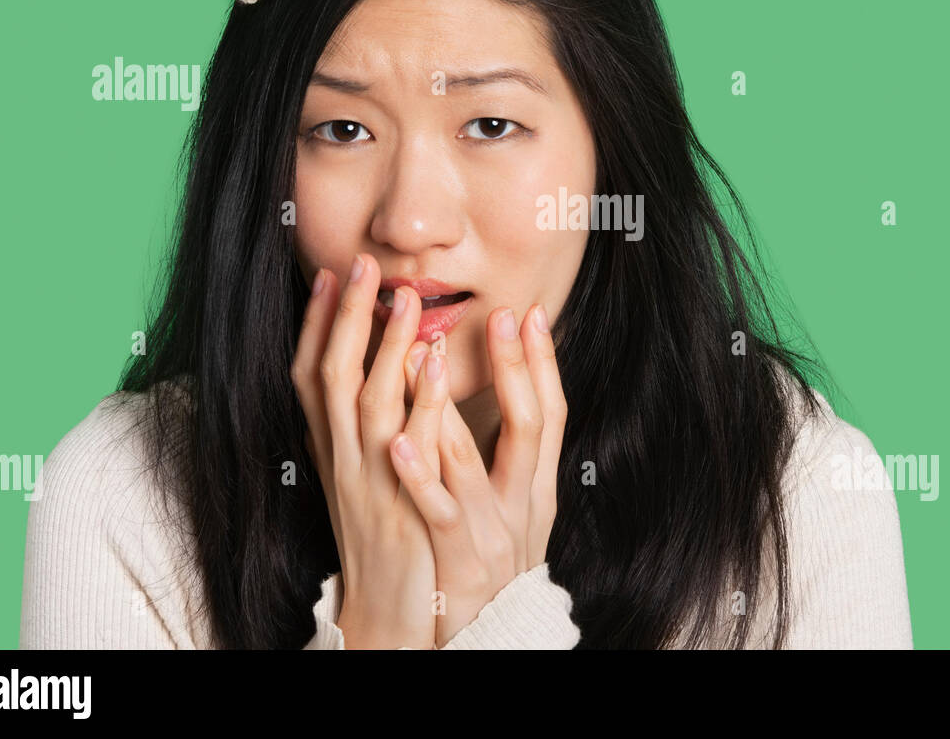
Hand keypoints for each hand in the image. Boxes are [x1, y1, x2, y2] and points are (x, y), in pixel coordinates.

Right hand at [291, 252, 443, 648]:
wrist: (387, 610)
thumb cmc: (384, 534)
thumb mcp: (364, 473)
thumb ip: (368, 426)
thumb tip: (379, 370)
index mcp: (333, 449)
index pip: (311, 376)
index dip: (316, 324)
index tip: (331, 274)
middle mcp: (343, 459)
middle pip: (332, 376)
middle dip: (345, 317)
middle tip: (363, 264)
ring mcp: (369, 483)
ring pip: (367, 404)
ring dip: (383, 349)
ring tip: (404, 299)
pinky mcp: (403, 507)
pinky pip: (410, 449)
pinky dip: (420, 403)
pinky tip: (433, 366)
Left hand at [391, 303, 566, 647]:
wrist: (487, 637)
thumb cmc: (488, 563)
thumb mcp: (510, 506)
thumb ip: (504, 456)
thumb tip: (498, 396)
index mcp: (535, 486)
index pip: (550, 413)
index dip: (544, 363)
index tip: (532, 312)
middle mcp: (522, 503)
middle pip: (530, 424)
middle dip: (516, 366)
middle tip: (500, 314)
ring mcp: (493, 529)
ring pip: (473, 460)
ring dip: (445, 405)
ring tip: (421, 354)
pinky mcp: (458, 558)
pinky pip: (439, 511)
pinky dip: (422, 476)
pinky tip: (399, 443)